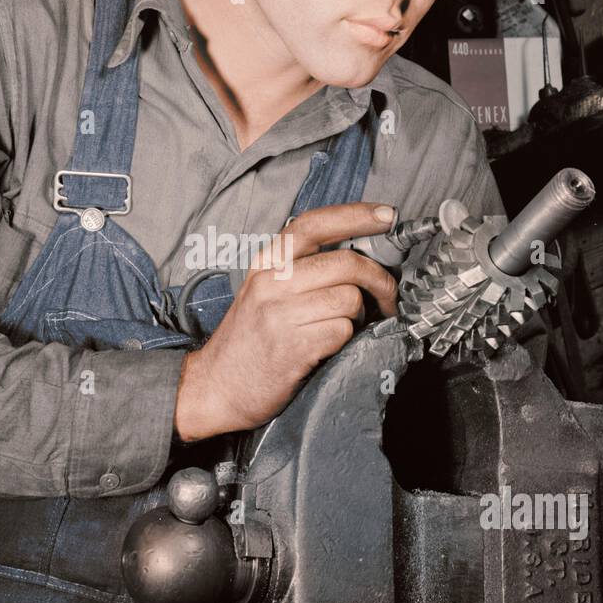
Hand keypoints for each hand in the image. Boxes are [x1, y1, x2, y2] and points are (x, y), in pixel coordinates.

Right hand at [173, 202, 398, 441]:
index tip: (387, 215)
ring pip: (349, 298)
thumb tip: (358, 258)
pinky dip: (345, 340)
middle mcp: (271, 282)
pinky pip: (342, 331)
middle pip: (346, 262)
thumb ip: (299, 270)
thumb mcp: (262, 292)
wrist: (215, 387)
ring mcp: (280, 314)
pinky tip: (329, 347)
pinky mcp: (292, 346)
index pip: (314, 224)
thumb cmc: (248, 341)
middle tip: (387, 296)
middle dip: (379, 279)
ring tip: (343, 328)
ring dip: (358, 316)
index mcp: (266, 263)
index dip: (356, 215)